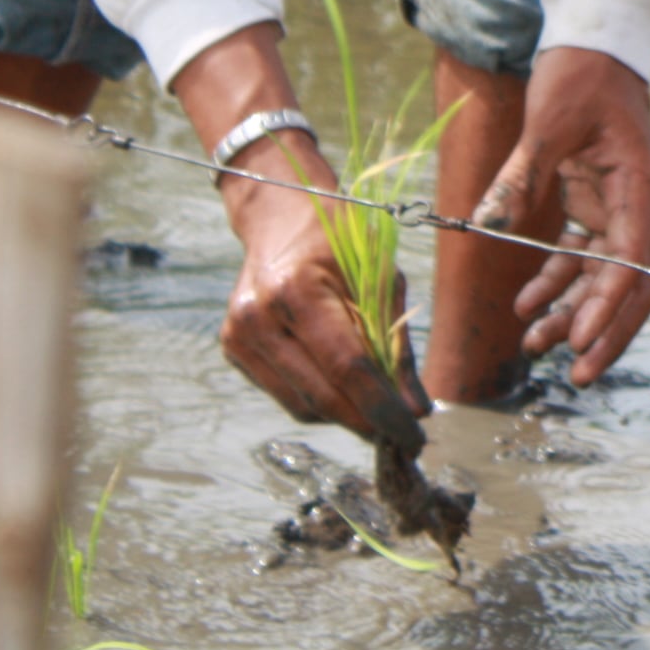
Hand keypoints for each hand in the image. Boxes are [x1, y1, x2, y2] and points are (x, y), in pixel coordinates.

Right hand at [217, 133, 431, 450]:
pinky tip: (345, 387)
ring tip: (380, 407)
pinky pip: (286, 393)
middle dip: (368, 421)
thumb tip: (416, 407)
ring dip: (345, 415)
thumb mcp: (382, 275)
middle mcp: (258, 317)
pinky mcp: (233, 349)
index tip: (416, 434)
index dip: (383, 408)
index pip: (347, 367)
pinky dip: (321, 399)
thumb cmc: (341, 238)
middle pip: (322, 395)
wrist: (281, 215)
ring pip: (302, 405)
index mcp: (298, 290)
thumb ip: (396, 342)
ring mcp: (238, 336)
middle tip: (407, 434)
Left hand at [470, 46, 649, 383]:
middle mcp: (634, 203)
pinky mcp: (594, 202)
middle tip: (576, 375)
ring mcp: (616, 205)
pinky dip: (557, 283)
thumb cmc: (581, 72)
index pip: (632, 260)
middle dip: (606, 331)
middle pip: (634, 284)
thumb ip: (521, 176)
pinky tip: (526, 306)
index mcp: (636, 185)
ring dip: (574, 313)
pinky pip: (581, 256)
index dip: (606, 306)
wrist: (597, 37)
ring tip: (534, 345)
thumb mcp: (548, 119)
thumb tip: (488, 227)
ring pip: (605, 277)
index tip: (578, 343)